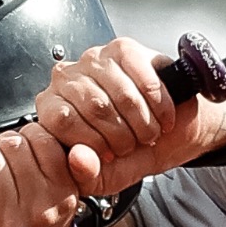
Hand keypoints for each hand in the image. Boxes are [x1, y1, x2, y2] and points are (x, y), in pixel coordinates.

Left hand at [34, 37, 225, 195]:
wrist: (172, 131)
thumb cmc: (134, 151)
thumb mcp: (107, 176)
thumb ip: (87, 174)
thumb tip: (78, 159)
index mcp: (53, 111)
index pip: (61, 121)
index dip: (92, 143)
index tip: (109, 154)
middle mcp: (68, 80)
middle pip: (94, 107)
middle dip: (122, 136)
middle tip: (132, 144)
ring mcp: (94, 61)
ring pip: (122, 94)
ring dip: (144, 122)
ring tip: (148, 132)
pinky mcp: (123, 50)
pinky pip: (144, 80)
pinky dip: (159, 105)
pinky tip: (160, 115)